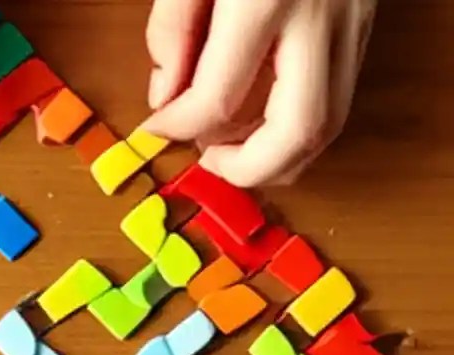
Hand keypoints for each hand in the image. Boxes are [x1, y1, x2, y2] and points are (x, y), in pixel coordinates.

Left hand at [143, 0, 376, 186]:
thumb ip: (173, 27)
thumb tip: (166, 98)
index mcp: (266, 0)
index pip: (219, 98)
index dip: (178, 127)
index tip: (157, 128)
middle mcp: (321, 19)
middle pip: (298, 131)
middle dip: (248, 169)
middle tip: (209, 161)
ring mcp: (354, 25)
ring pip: (329, 125)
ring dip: (278, 156)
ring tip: (230, 144)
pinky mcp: (366, 28)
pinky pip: (337, 99)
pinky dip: (296, 127)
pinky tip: (260, 116)